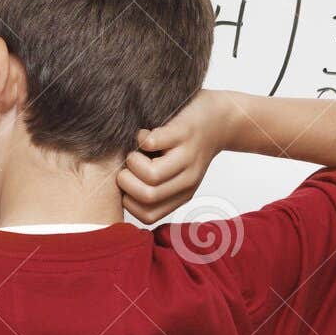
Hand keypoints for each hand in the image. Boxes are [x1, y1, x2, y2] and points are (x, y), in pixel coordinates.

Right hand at [116, 90, 235, 223]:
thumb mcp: (177, 174)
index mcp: (182, 194)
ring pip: (151, 176)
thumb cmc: (189, 145)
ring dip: (132, 161)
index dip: (128, 202)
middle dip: (126, 182)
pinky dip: (140, 138)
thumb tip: (114, 190)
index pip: (148, 216)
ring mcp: (188, 157)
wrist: (220, 118)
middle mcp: (188, 180)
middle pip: (148, 197)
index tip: (128, 184)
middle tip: (128, 166)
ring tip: (135, 150)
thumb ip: (153, 186)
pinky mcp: (183, 133)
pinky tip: (145, 133)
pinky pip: (152, 143)